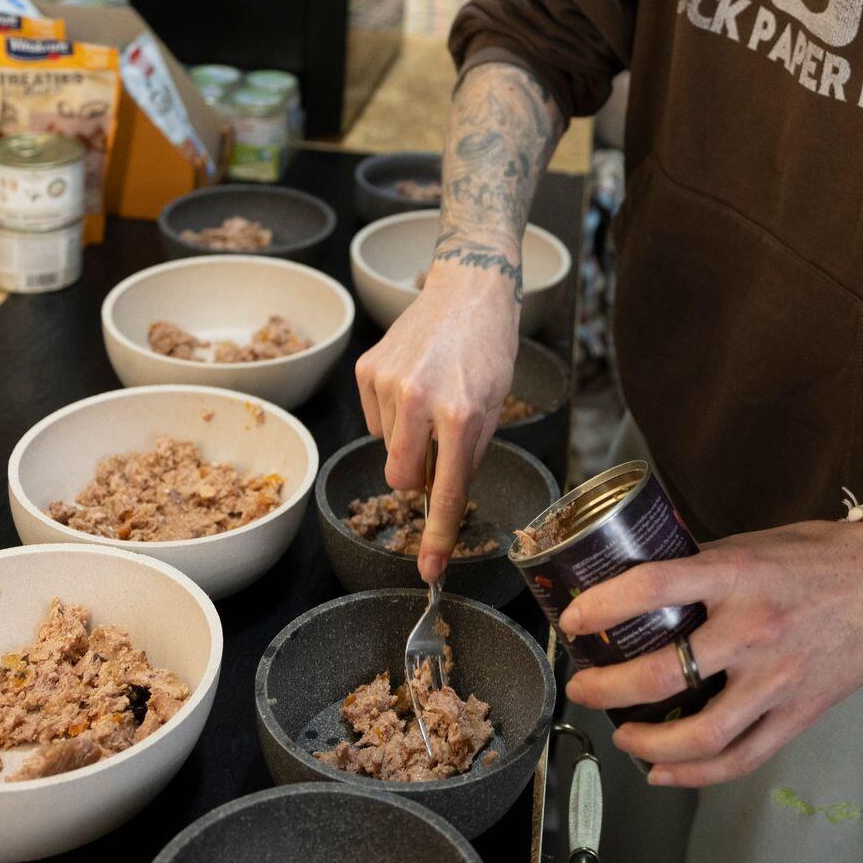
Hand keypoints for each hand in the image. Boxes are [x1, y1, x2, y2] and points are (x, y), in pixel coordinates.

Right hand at [354, 260, 518, 582]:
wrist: (468, 292)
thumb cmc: (489, 350)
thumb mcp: (495, 408)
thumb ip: (468, 457)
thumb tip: (440, 500)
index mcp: (461, 414)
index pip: (444, 492)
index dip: (436, 536)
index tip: (430, 570)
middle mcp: (419, 399)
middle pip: (401, 477)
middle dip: (416, 476)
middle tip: (438, 449)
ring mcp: (388, 383)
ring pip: (386, 448)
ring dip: (406, 439)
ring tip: (431, 400)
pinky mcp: (367, 369)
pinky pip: (373, 420)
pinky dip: (391, 415)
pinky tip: (412, 386)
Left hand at [562, 517, 862, 787]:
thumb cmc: (816, 555)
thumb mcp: (751, 544)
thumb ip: (701, 566)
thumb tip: (643, 583)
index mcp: (738, 575)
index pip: (654, 587)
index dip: (604, 606)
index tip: (573, 619)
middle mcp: (754, 629)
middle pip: (663, 672)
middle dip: (608, 686)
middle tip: (582, 686)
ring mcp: (778, 679)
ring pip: (700, 733)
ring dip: (647, 742)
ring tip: (621, 735)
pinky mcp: (799, 713)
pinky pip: (741, 757)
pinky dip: (695, 773)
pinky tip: (664, 772)